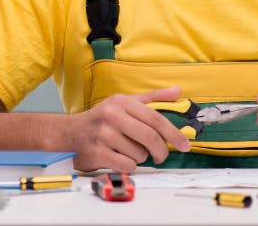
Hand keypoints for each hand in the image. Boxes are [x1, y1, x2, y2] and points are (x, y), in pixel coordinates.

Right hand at [69, 86, 190, 172]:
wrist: (71, 132)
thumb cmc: (103, 118)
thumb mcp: (126, 102)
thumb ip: (153, 98)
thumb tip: (178, 92)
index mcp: (123, 102)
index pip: (155, 118)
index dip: (174, 133)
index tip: (185, 144)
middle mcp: (113, 116)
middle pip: (150, 137)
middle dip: (161, 150)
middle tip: (162, 155)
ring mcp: (104, 135)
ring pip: (139, 154)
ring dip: (141, 157)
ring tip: (129, 150)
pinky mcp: (98, 153)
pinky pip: (127, 165)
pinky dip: (129, 165)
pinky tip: (120, 158)